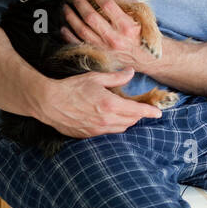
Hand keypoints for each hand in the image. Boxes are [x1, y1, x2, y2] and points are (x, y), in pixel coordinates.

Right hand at [35, 69, 161, 138]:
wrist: (48, 103)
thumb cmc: (70, 87)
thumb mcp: (95, 78)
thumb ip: (116, 77)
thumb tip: (130, 73)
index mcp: (110, 105)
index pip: (137, 111)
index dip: (150, 112)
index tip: (158, 113)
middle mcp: (106, 120)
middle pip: (131, 121)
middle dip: (138, 114)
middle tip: (140, 107)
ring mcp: (97, 130)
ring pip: (121, 128)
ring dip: (127, 121)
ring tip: (125, 112)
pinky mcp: (89, 135)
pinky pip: (108, 132)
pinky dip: (113, 126)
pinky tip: (109, 118)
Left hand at [60, 0, 148, 68]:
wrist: (145, 57)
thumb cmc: (141, 30)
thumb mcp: (138, 12)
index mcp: (127, 26)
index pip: (107, 5)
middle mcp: (115, 38)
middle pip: (91, 17)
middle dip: (79, 2)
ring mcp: (105, 49)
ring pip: (82, 30)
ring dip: (71, 16)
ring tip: (66, 6)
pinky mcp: (98, 56)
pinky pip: (78, 45)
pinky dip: (69, 36)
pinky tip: (64, 26)